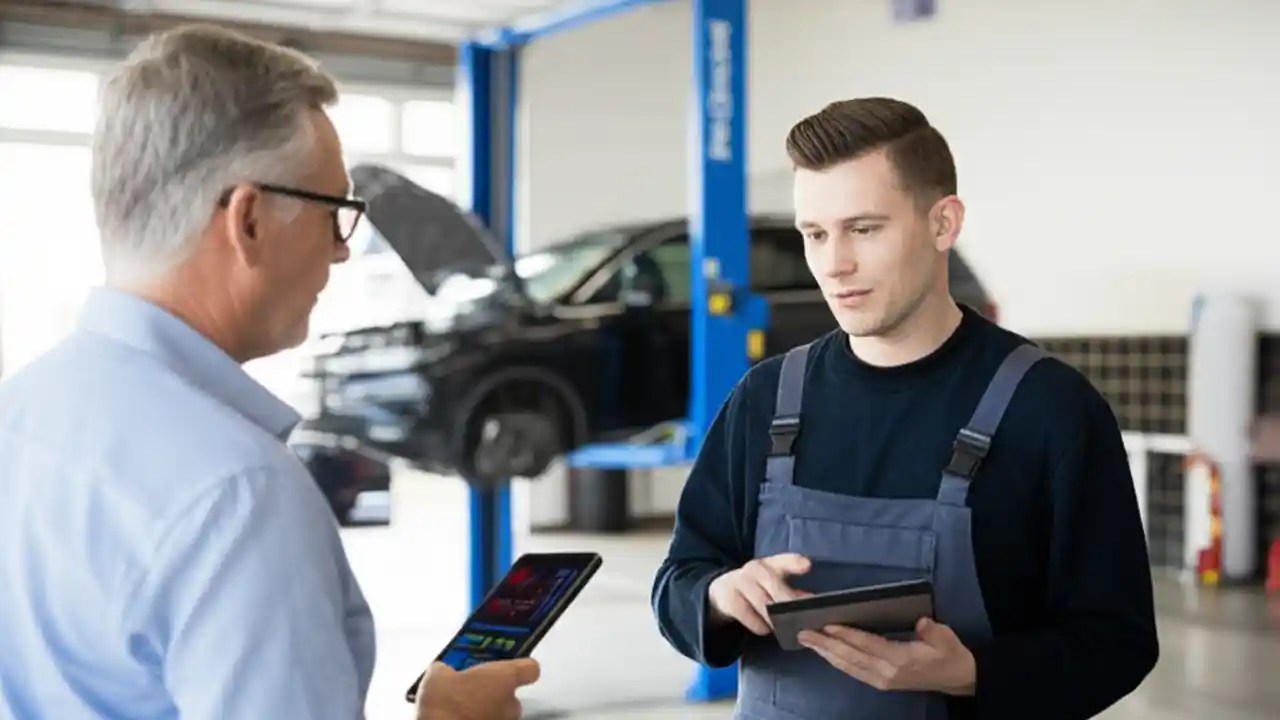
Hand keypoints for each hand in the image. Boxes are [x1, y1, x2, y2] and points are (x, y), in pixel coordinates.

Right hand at [415, 659, 540, 719]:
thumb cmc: (447, 703)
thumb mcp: (438, 676)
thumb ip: (447, 670)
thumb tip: (443, 672)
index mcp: (505, 678)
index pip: (530, 669)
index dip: (521, 667)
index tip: (513, 667)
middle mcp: (510, 703)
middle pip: (511, 697)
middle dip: (493, 696)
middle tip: (472, 692)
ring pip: (499, 715)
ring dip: (484, 712)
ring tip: (460, 710)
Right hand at [707, 553, 811, 635]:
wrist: (722, 592)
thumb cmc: (756, 589)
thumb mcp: (773, 586)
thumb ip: (794, 593)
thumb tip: (812, 603)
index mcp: (770, 564)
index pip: (784, 561)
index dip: (795, 563)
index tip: (807, 566)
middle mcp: (755, 569)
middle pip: (775, 587)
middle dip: (789, 604)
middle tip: (801, 620)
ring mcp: (741, 582)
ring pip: (764, 604)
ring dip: (775, 619)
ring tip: (784, 628)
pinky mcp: (730, 599)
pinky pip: (750, 616)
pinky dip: (759, 625)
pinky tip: (764, 629)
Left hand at [798, 617, 975, 695]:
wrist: (958, 679)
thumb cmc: (949, 654)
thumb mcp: (946, 638)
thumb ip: (931, 630)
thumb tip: (919, 621)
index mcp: (900, 659)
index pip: (868, 644)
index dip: (847, 635)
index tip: (827, 625)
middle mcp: (886, 672)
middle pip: (850, 657)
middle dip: (826, 644)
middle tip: (803, 632)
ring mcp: (882, 680)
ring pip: (848, 666)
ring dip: (826, 654)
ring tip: (807, 641)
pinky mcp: (881, 683)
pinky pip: (854, 672)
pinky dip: (837, 662)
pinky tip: (825, 653)